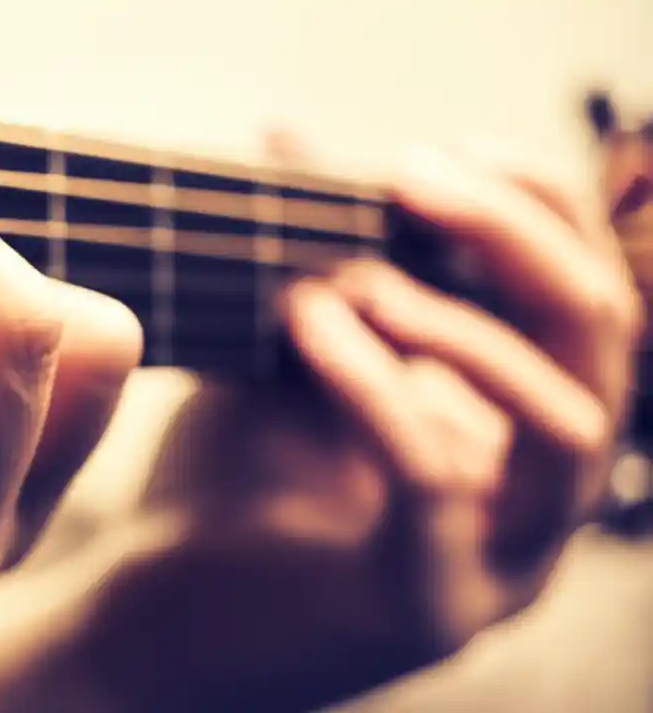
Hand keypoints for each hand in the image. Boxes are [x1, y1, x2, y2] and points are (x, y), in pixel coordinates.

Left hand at [57, 143, 642, 710]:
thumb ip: (314, 254)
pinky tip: (310, 324)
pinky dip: (378, 383)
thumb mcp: (287, 355)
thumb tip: (288, 128)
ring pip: (562, 422)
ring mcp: (495, 566)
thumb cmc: (222, 487)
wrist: (143, 619)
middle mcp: (535, 502)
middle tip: (415, 177)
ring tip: (355, 277)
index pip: (586, 299)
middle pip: (602, 342)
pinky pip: (440, 478)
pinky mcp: (426, 610)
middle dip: (517, 237)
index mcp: (518, 432)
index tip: (438, 154)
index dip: (536, 207)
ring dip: (460, 325)